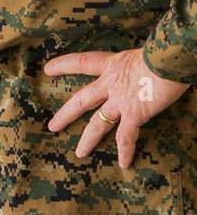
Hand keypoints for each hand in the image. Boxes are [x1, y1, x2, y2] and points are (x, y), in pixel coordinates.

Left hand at [46, 49, 190, 167]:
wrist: (167, 58)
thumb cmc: (162, 50)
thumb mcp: (144, 52)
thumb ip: (139, 63)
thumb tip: (150, 63)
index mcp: (113, 64)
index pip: (82, 62)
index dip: (64, 65)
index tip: (47, 69)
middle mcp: (111, 83)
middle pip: (81, 100)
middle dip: (66, 114)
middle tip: (52, 126)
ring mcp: (120, 101)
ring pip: (98, 123)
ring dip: (88, 139)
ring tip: (79, 153)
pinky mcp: (134, 114)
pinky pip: (127, 137)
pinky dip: (126, 151)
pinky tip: (124, 164)